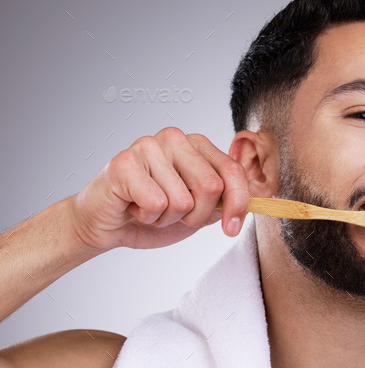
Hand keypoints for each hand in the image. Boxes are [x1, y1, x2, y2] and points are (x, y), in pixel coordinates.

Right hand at [67, 127, 250, 251]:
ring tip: (150, 208)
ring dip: (167, 218)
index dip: (238, 204)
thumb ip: (223, 201)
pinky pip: (157, 203)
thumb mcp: (197, 211)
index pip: (232, 171)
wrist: (106, 224)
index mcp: (196, 145)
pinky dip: (148, 217)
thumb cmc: (151, 213)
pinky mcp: (125, 163)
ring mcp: (148, 146)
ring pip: (183, 200)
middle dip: (196, 215)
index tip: (232, 228)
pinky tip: (134, 206)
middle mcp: (174, 139)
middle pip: (211, 186)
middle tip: (174, 215)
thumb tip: (255, 200)